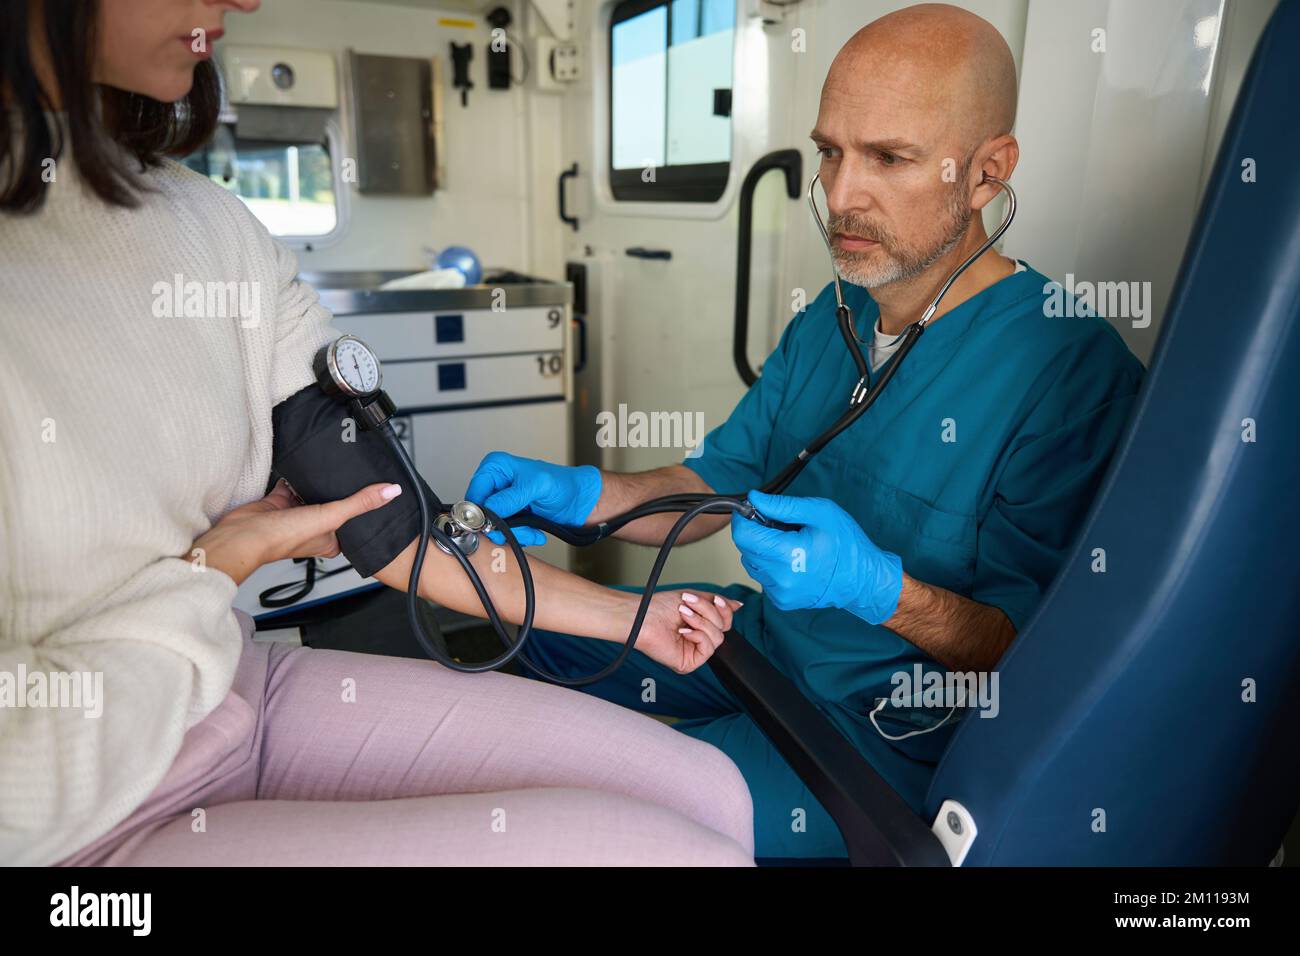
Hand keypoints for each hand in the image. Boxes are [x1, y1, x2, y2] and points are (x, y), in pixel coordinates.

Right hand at [183, 479, 402, 585]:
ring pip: (314, 492)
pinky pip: (293, 483)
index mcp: (331, 540)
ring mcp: (297, 514)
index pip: (354, 521)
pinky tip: (305, 463)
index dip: (364, 507)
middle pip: (335, 503)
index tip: (376, 488)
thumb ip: (360, 503)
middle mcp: (315, 528)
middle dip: (341, 490)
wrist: (242, 534)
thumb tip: (391, 492)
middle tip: (355, 470)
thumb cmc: (282, 538)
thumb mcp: (331, 517)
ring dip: (320, 480)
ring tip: (333, 463)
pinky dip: (297, 474)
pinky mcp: (280, 501)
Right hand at [465, 451, 601, 546]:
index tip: (495, 524)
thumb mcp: (538, 486)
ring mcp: (502, 502)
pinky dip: (521, 537)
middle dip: (502, 526)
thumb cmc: (564, 485)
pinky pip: (504, 534)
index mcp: (495, 467)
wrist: (581, 501)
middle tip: (522, 529)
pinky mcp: (510, 517)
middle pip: (481, 514)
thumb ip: (511, 497)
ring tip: (533, 530)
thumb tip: (489, 509)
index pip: (474, 494)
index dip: (481, 512)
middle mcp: (495, 483)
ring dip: (515, 534)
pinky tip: (535, 532)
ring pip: (492, 528)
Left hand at [633, 589, 742, 673]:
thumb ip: (717, 603)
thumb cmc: (660, 606)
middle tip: (689, 603)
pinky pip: (708, 649)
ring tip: (683, 613)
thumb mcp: (695, 598)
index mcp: (701, 627)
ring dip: (701, 621)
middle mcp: (698, 641)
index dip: (725, 610)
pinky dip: (697, 636)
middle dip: (708, 612)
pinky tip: (682, 631)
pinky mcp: (689, 663)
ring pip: (718, 638)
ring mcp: (694, 653)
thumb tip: (738, 605)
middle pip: (724, 628)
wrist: (642, 615)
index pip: (725, 622)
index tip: (716, 599)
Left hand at [730, 489, 902, 623]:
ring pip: (753, 563)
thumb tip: (753, 499)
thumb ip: (782, 505)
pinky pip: (763, 577)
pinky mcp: (782, 601)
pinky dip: (771, 566)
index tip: (750, 509)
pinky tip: (792, 560)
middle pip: (746, 549)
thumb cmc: (847, 545)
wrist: (863, 580)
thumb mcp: (819, 512)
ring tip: (790, 544)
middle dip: (755, 533)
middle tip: (779, 526)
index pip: (743, 536)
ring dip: (763, 550)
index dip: (742, 519)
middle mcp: (781, 578)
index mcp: (789, 554)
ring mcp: (780, 593)